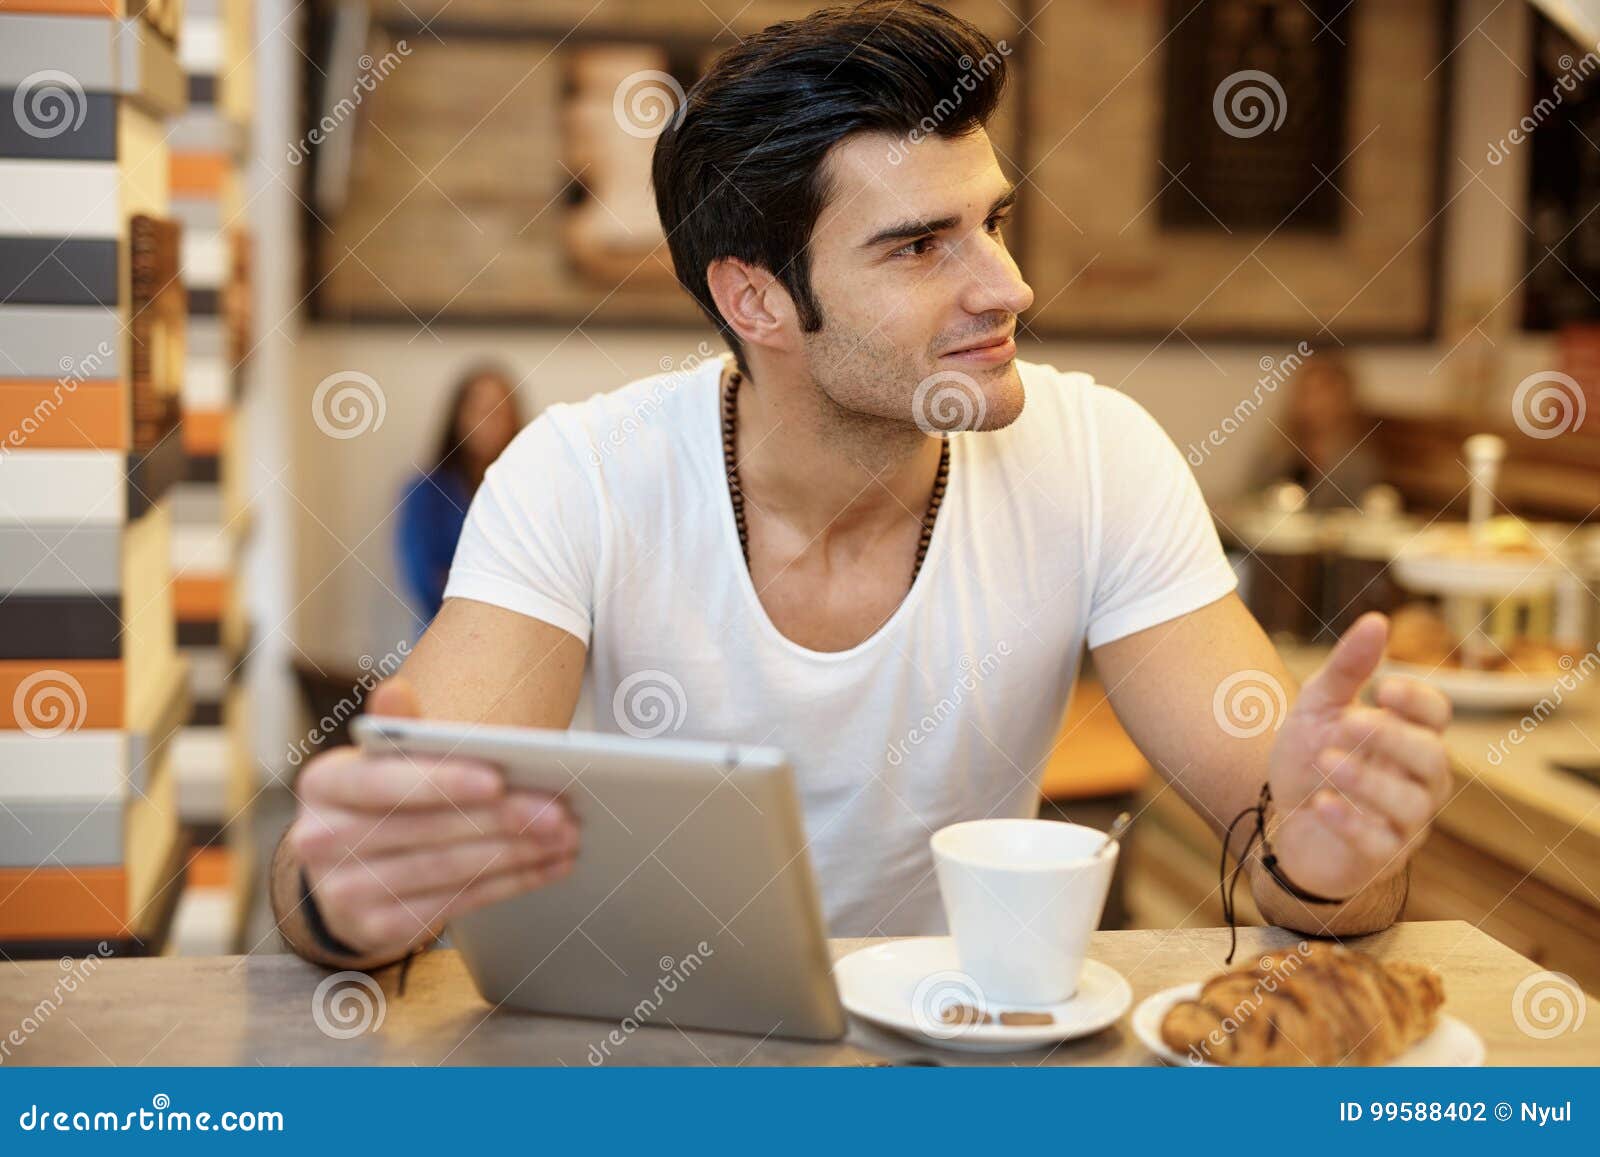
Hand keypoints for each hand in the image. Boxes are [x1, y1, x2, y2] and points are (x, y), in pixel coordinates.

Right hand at [286, 679, 580, 957]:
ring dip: (517, 852)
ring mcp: (344, 892)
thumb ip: (401, 730)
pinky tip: (548, 865)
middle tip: (560, 811)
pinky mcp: (377, 930)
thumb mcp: (386, 762)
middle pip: (427, 829)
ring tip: (566, 836)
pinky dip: (510, 883)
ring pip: (449, 869)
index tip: (499, 779)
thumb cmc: (385, 800)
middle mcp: (320, 840)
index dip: (443, 782)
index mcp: (323, 784)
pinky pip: (457, 903)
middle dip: (502, 819)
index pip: (385, 782)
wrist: (351, 873)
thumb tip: (395, 690)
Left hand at [1265, 612, 1452, 900]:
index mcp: (1408, 735)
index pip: (1436, 714)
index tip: (1383, 688)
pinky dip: (1352, 823)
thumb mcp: (1317, 707)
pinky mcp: (1381, 855)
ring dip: (1368, 780)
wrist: (1279, 818)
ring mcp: (1405, 820)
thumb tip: (1377, 620)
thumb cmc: (1310, 758)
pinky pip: (1380, 844)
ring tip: (1326, 760)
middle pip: (1431, 757)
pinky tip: (1322, 804)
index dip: (1418, 700)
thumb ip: (1346, 669)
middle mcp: (1418, 778)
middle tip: (1349, 722)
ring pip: (1412, 804)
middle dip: (1393, 738)